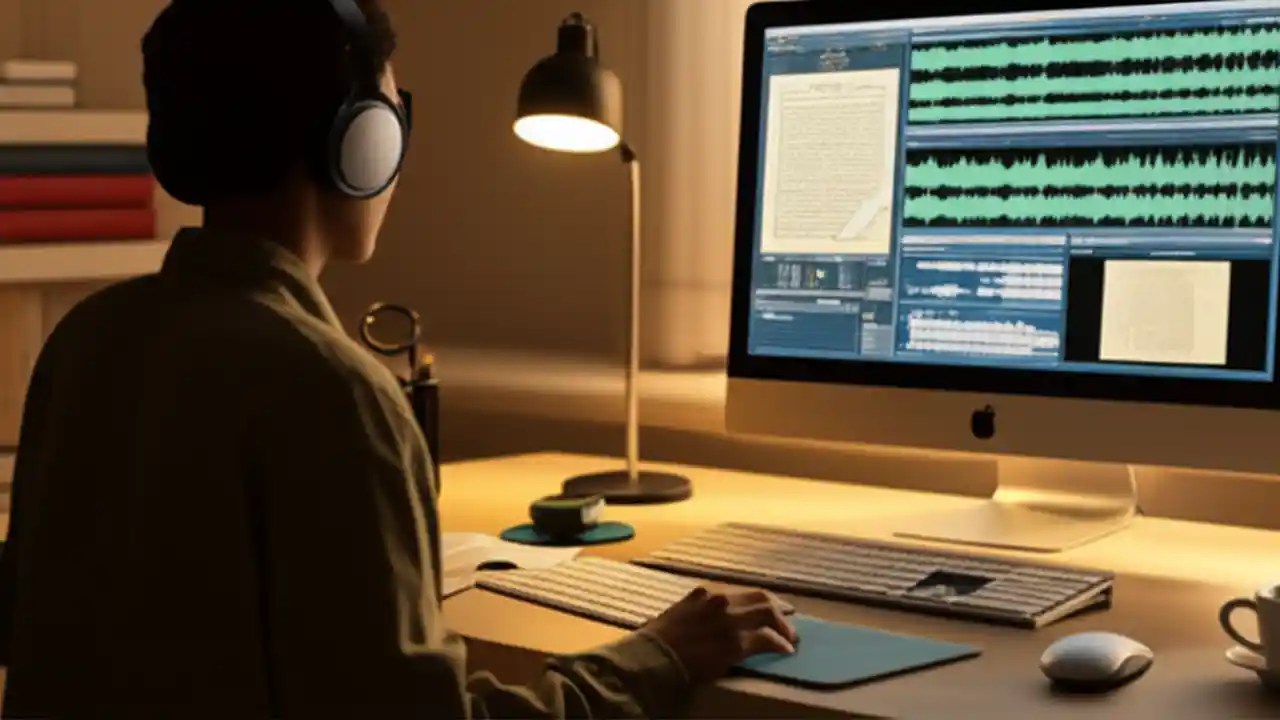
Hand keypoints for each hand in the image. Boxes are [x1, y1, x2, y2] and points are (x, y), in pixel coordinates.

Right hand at [640, 586, 797, 684]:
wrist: (654, 657)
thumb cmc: (658, 640)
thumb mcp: (679, 613)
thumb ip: (697, 610)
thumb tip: (706, 619)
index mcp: (706, 592)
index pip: (742, 591)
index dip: (760, 600)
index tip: (771, 606)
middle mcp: (721, 600)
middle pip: (761, 597)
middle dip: (778, 609)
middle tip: (788, 620)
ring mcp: (729, 620)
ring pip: (769, 614)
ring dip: (783, 627)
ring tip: (790, 638)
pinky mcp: (735, 642)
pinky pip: (767, 640)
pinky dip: (779, 644)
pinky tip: (785, 650)